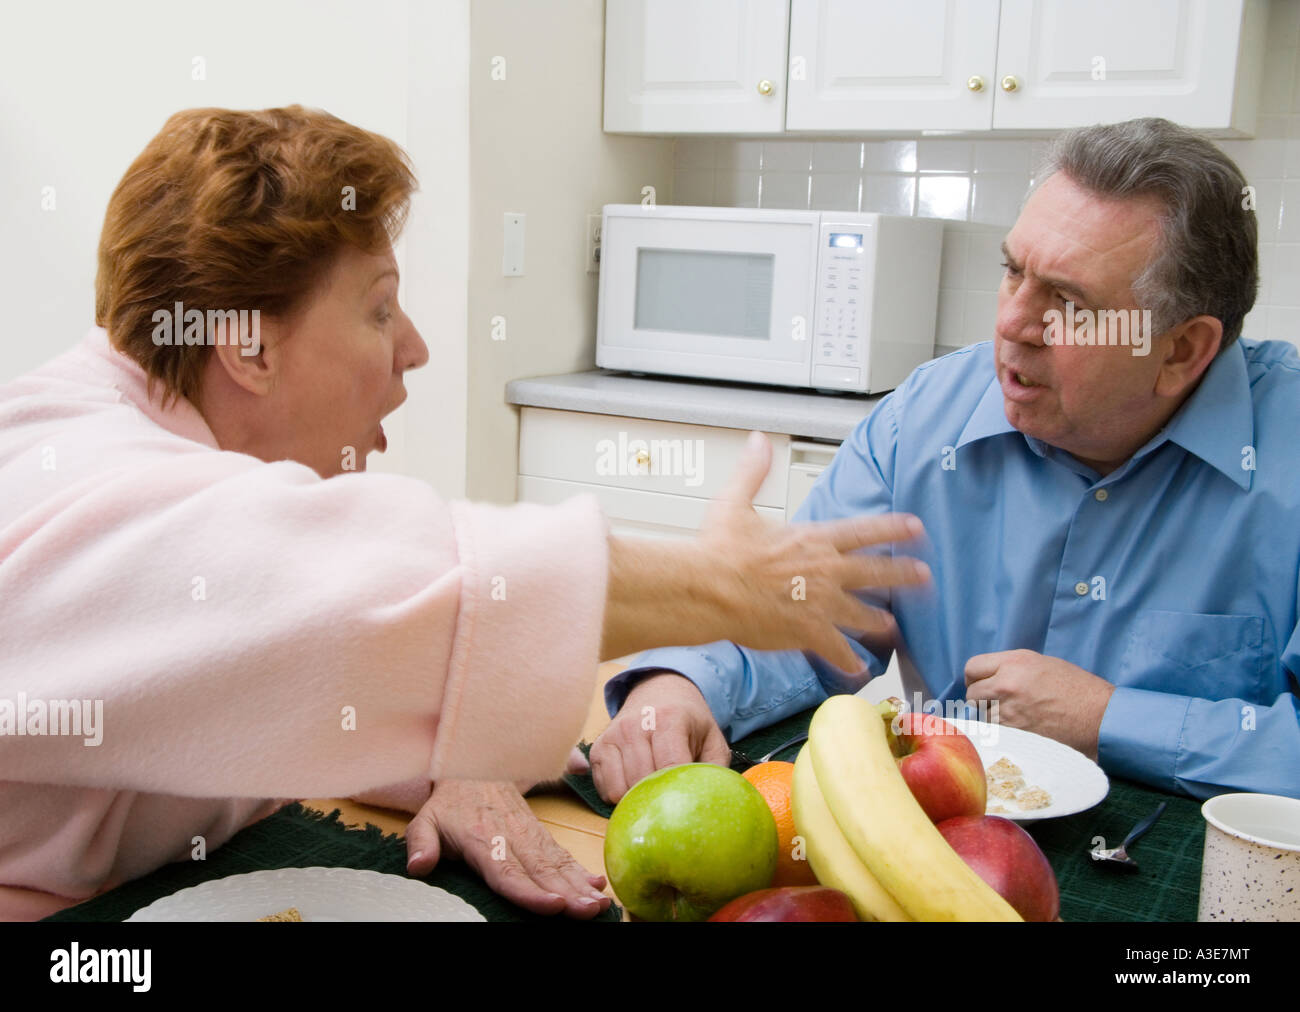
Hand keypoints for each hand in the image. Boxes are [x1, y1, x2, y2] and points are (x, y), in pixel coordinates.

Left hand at [403, 779, 610, 917]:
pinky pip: (561, 854)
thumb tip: (418, 866)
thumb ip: (421, 843)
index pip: (507, 871)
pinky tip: (597, 885)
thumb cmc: (450, 802)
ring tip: (599, 904)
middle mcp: (511, 837)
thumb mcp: (425, 819)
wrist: (474, 765)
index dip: (530, 891)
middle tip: (588, 912)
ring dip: (579, 884)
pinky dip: (580, 870)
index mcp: (482, 839)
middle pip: (541, 871)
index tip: (553, 905)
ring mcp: (528, 834)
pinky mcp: (539, 833)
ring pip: (556, 863)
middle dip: (567, 893)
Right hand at [583, 672, 730, 803]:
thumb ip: (716, 770)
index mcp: (668, 719)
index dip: (678, 792)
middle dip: (659, 797)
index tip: (686, 802)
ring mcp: (612, 736)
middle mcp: (634, 725)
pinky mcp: (597, 749)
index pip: (668, 768)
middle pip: (642, 784)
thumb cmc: (688, 721)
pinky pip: (605, 790)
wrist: (659, 692)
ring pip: (621, 791)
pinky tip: (636, 782)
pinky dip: (621, 794)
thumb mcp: (713, 739)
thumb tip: (711, 804)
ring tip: (654, 787)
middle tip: (672, 796)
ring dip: (638, 797)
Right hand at [695, 431, 928, 673]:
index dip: (893, 527)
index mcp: (813, 539)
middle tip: (923, 575)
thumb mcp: (736, 502)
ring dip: (879, 620)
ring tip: (892, 627)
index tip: (916, 527)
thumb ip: (753, 472)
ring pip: (861, 613)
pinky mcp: (808, 632)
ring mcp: (820, 604)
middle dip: (902, 573)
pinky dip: (848, 661)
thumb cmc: (718, 549)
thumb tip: (758, 441)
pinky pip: (836, 650)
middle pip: (875, 571)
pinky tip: (858, 670)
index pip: (864, 530)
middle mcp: (825, 570)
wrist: (710, 589)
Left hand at [964, 649, 1114, 759]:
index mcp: (1014, 662)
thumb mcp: (1044, 665)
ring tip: (1017, 717)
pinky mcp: (1014, 734)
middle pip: (972, 693)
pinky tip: (1021, 729)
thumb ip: (1013, 668)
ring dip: (992, 717)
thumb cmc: (1078, 690)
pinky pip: (995, 732)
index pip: (972, 667)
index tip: (981, 684)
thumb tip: (990, 676)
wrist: (1101, 719)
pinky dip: (1002, 732)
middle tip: (997, 704)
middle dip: (981, 699)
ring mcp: (1008, 711)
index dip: (975, 677)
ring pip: (983, 715)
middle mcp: (1006, 685)